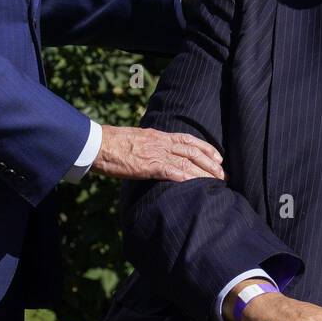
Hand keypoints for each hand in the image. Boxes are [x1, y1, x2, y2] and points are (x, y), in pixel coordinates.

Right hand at [92, 125, 224, 181]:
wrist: (97, 144)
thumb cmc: (111, 144)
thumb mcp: (136, 140)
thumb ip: (148, 145)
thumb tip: (154, 154)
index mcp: (157, 135)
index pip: (188, 140)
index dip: (206, 148)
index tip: (218, 157)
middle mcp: (160, 142)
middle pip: (192, 151)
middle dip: (211, 163)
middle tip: (223, 174)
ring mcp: (155, 153)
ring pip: (187, 162)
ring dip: (204, 172)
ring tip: (217, 181)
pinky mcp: (148, 166)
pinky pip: (172, 171)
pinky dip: (186, 178)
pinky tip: (197, 184)